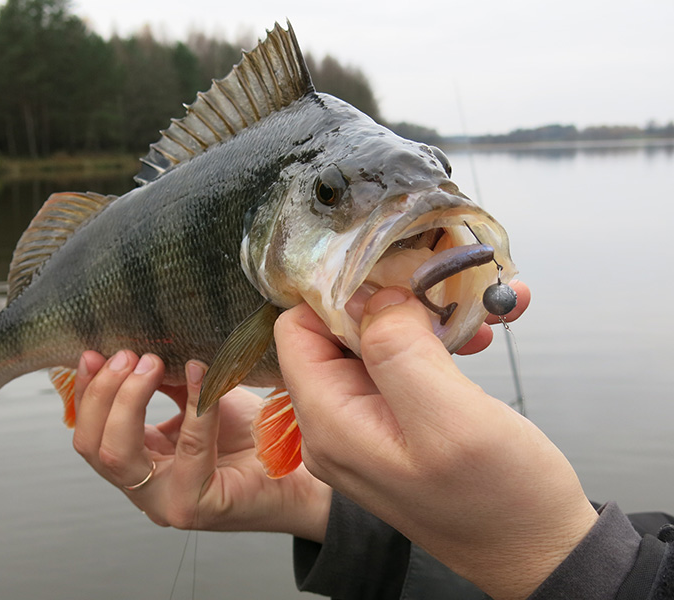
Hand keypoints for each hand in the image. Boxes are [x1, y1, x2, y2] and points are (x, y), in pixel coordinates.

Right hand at [72, 351, 330, 541]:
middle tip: (130, 355)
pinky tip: (205, 375)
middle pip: (91, 445)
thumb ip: (167, 383)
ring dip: (130, 399)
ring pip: (118, 454)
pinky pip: (187, 450)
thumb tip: (141, 345)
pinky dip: (195, 406)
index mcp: (138, 462)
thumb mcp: (198, 399)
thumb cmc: (249, 438)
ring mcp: (166, 502)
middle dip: (104, 393)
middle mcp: (143, 487)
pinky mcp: (197, 505)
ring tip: (154, 363)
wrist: (296, 473)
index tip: (94, 352)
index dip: (85, 392)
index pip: (88, 433)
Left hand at [275, 286, 596, 599]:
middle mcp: (336, 421)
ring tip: (482, 309)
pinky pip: (405, 364)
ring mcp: (367, 422)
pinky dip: (439, 341)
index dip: (340, 293)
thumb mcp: (449, 420)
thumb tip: (373, 295)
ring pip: (378, 341)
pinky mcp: (397, 420)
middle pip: (338, 331)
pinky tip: (480, 333)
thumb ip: (397, 350)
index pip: (297, 330)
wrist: (536, 549)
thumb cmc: (499, 500)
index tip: (394, 273)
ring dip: (426, 318)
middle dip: (392, 300)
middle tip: (446, 284)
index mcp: (330, 422)